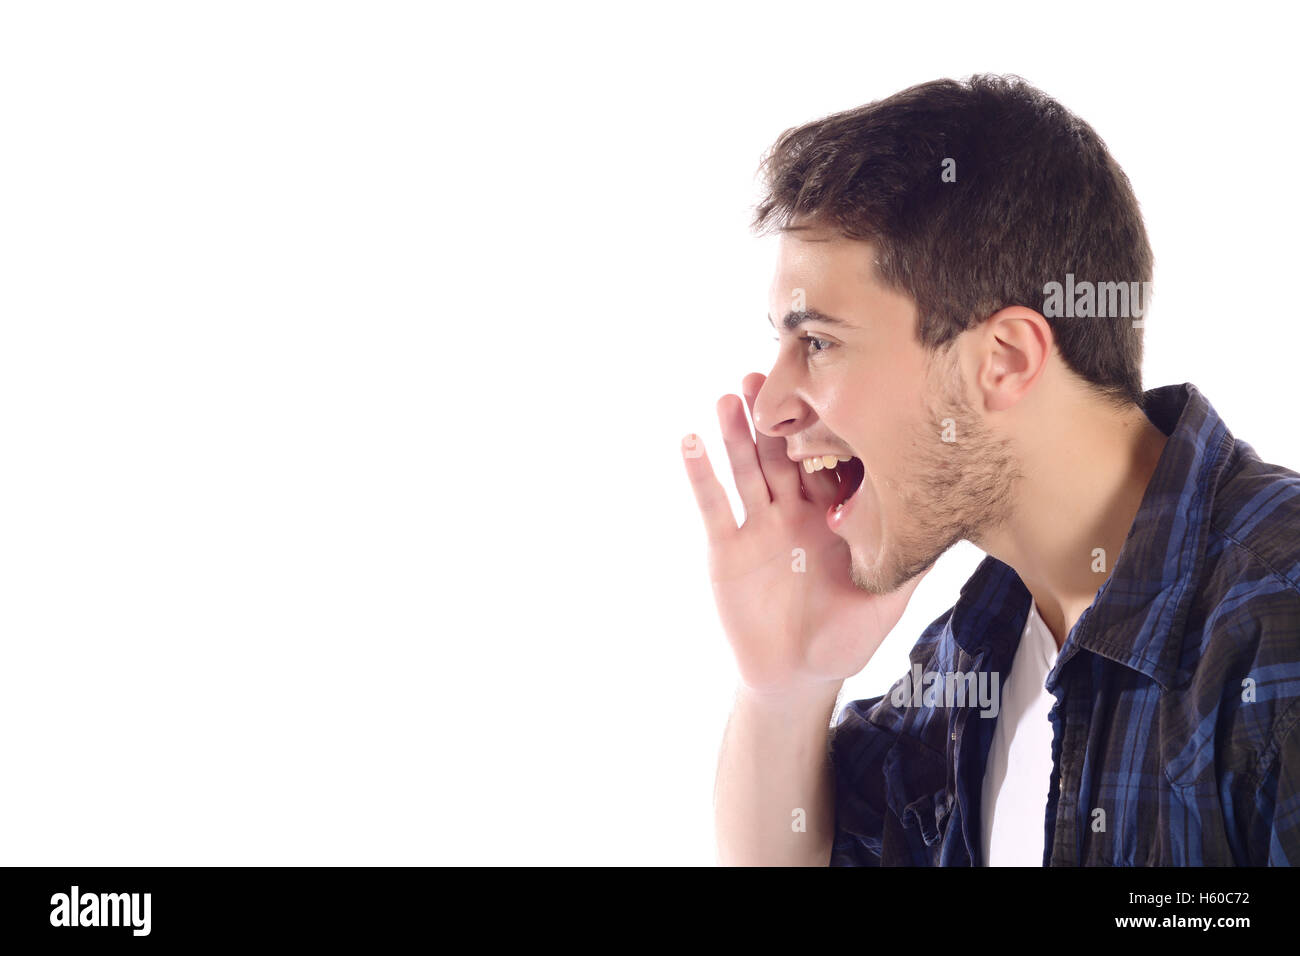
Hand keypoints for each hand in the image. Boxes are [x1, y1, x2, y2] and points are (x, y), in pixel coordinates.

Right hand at [683, 372, 926, 696]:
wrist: (798, 675)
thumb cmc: (844, 635)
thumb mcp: (887, 598)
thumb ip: (912, 560)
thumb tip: (956, 524)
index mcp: (829, 514)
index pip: (827, 460)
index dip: (826, 426)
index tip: (830, 387)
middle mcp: (791, 510)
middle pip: (782, 452)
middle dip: (775, 416)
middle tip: (768, 372)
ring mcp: (757, 525)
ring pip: (747, 468)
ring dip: (737, 433)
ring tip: (733, 396)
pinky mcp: (726, 547)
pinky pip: (714, 505)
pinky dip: (700, 474)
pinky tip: (690, 441)